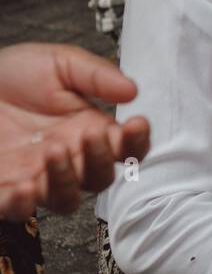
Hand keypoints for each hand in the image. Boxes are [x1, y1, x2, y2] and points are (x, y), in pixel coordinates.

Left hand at [0, 42, 149, 220]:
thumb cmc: (14, 76)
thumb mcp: (60, 63)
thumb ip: (96, 76)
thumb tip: (132, 89)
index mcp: (88, 129)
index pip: (125, 148)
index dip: (137, 141)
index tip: (136, 123)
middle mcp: (68, 158)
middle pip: (100, 178)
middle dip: (100, 160)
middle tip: (90, 135)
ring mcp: (37, 176)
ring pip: (66, 200)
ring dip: (66, 181)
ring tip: (55, 150)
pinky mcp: (4, 188)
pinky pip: (17, 210)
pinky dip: (23, 204)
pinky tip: (25, 186)